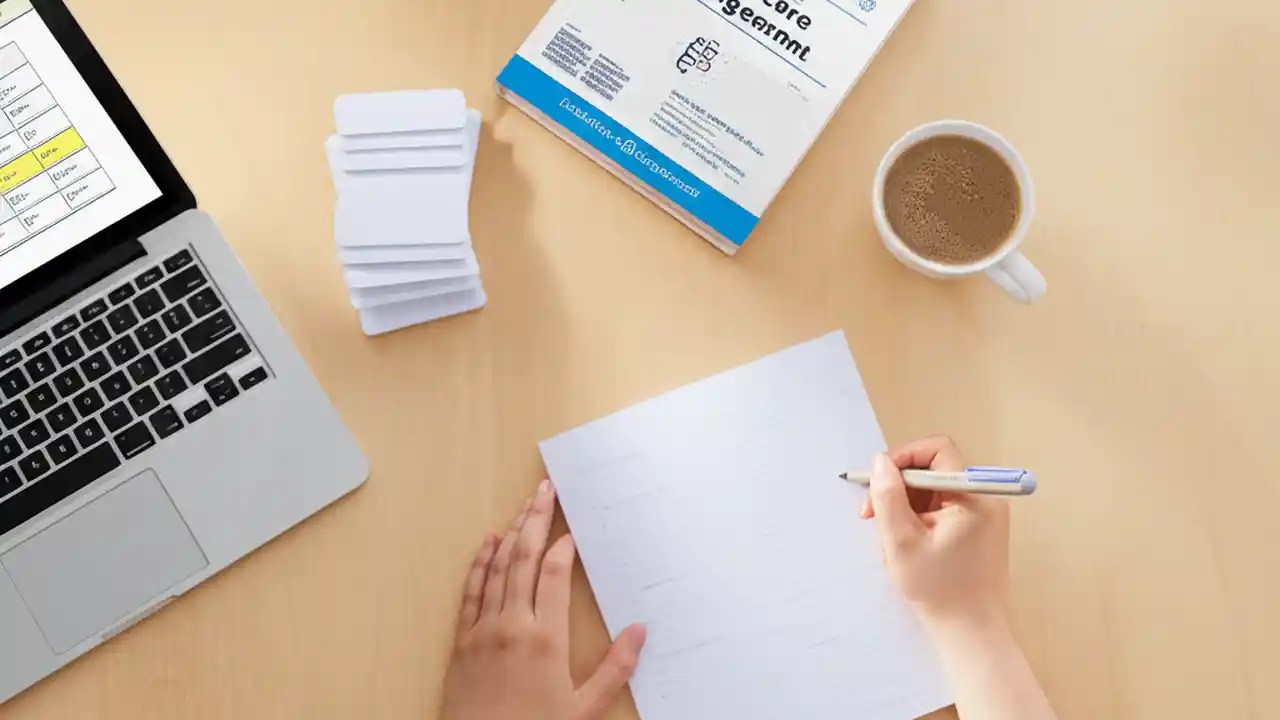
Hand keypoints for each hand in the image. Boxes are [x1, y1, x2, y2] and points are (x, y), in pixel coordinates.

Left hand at [442, 481, 646, 719]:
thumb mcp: (584, 709)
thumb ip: (615, 669)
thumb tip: (640, 630)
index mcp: (546, 638)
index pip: (555, 574)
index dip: (565, 547)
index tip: (574, 531)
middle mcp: (512, 624)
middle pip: (524, 558)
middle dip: (537, 519)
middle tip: (545, 489)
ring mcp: (483, 630)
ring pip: (497, 568)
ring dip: (511, 532)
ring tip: (524, 505)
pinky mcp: (462, 641)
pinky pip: (471, 591)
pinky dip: (480, 563)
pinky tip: (488, 542)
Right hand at [860, 436, 1010, 628]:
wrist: (971, 633)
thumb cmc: (939, 590)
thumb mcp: (901, 541)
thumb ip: (888, 496)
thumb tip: (880, 461)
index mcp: (973, 496)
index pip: (937, 451)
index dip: (902, 459)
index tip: (877, 481)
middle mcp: (985, 499)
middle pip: (932, 473)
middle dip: (898, 491)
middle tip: (872, 517)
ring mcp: (984, 517)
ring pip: (932, 494)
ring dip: (905, 510)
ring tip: (891, 544)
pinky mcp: (978, 532)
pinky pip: (941, 512)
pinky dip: (918, 524)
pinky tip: (906, 550)